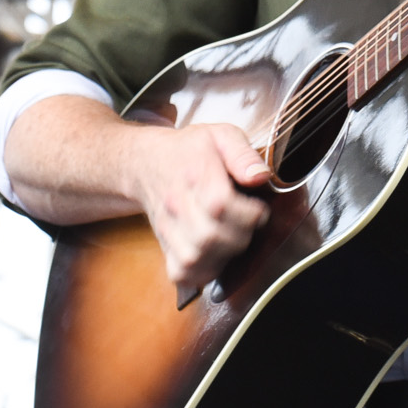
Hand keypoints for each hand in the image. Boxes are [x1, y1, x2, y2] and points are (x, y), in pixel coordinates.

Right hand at [127, 122, 271, 291]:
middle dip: (241, 235)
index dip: (248, 213)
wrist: (146, 162)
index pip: (220, 205)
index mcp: (194, 174)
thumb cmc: (188, 150)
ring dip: (224, 256)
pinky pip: (181, 272)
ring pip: (195, 259)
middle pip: (210, 236)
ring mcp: (168, 228)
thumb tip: (261, 176)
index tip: (259, 209)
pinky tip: (216, 256)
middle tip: (248, 222)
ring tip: (233, 237)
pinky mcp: (165, 245)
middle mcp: (178, 204)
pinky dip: (202, 272)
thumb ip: (243, 153)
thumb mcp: (220, 135)